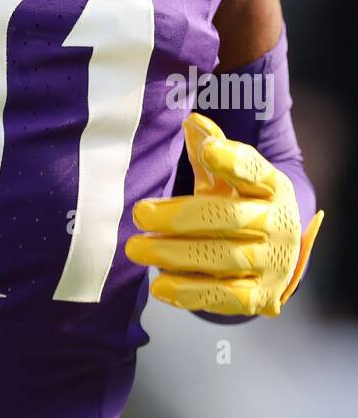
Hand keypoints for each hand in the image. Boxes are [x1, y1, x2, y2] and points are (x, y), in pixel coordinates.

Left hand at [125, 113, 322, 316]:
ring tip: (137, 248)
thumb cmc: (243, 204)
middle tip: (138, 213)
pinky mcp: (262, 297)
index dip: (233, 160)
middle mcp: (279, 224)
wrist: (277, 255)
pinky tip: (159, 286)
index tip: (206, 149)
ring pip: (223, 258)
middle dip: (179, 216)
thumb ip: (211, 150)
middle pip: (228, 217)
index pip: (255, 170)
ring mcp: (273, 263)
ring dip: (175, 254)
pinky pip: (225, 296)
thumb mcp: (230, 178)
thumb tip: (191, 120)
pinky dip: (191, 293)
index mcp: (273, 186)